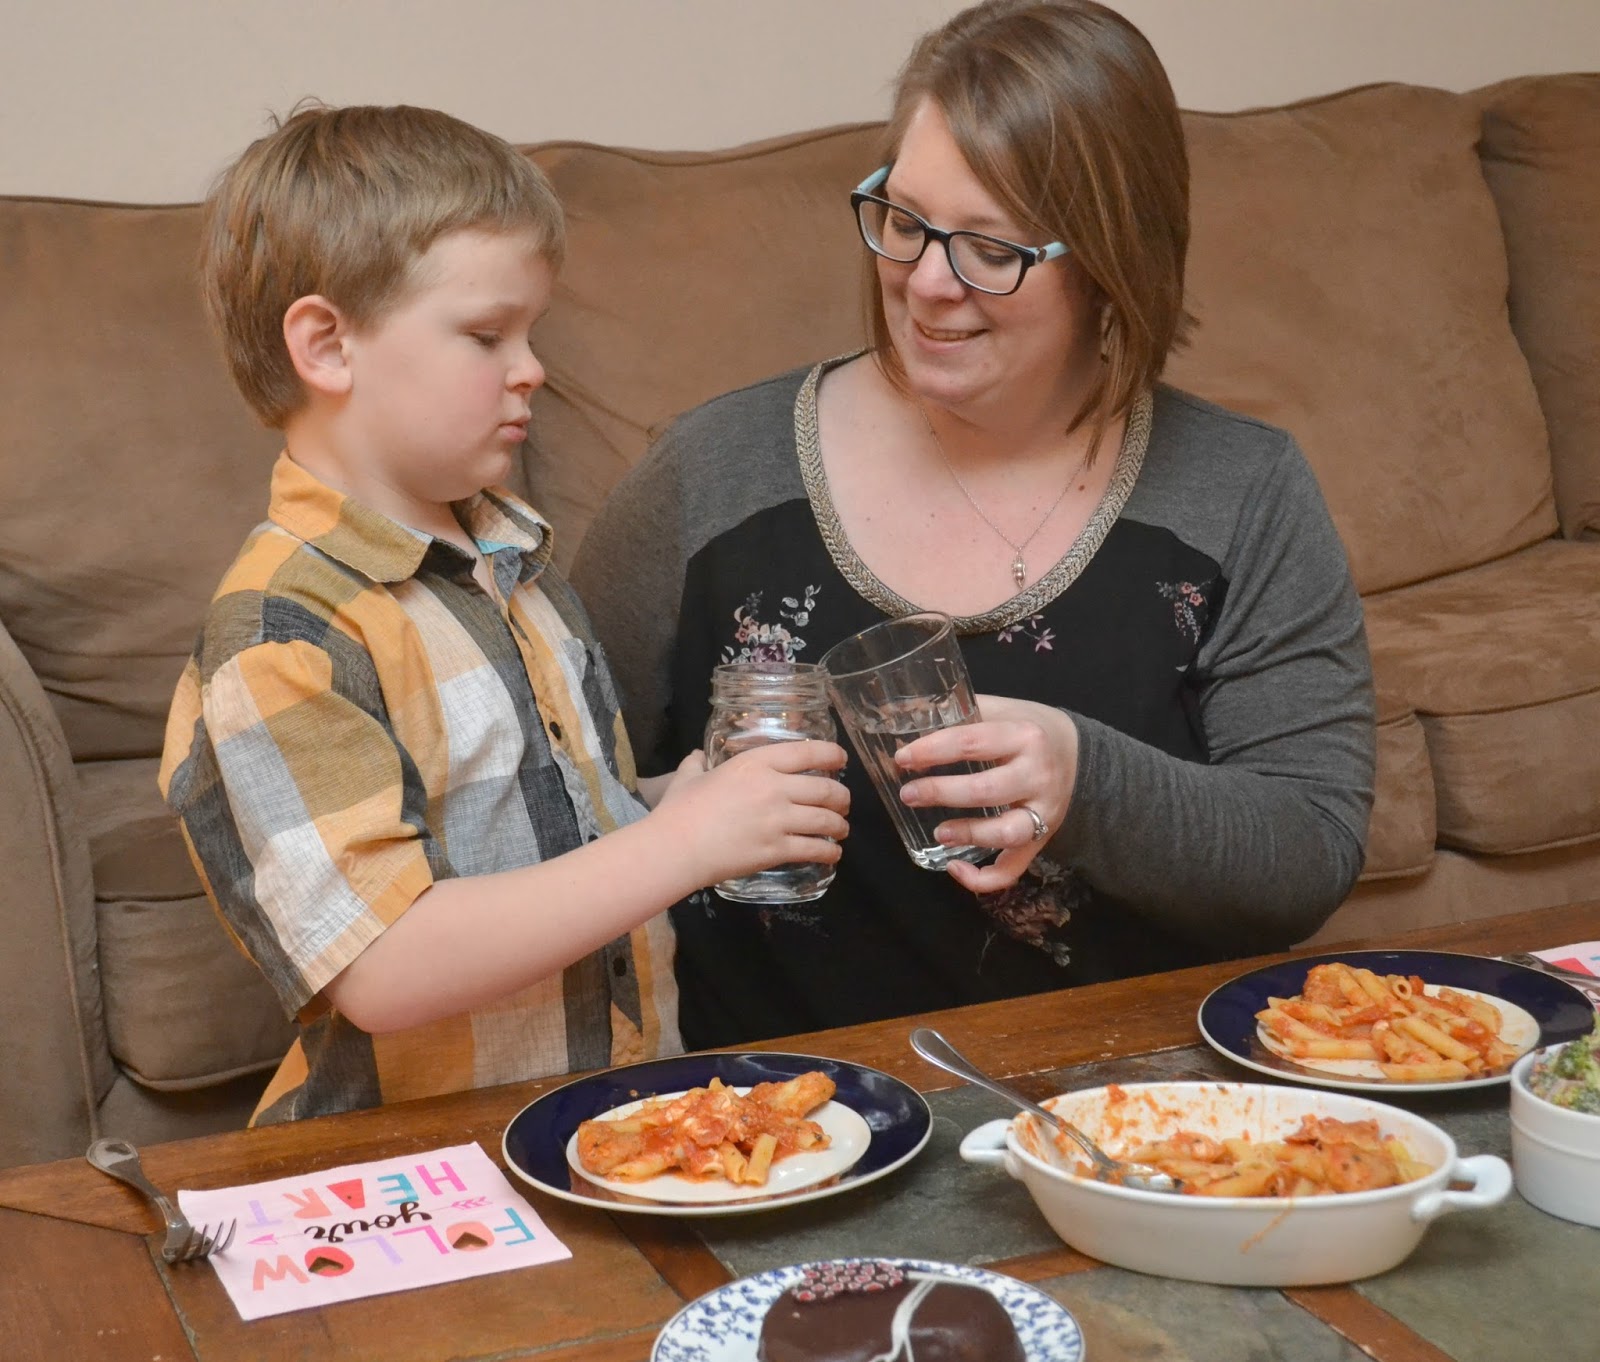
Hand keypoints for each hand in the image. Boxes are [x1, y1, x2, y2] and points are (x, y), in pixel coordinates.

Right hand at [651, 741, 849, 887]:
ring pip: (826, 820)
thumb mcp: (689, 776)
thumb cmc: (679, 810)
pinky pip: (815, 849)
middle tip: (843, 803)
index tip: (841, 759)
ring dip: (840, 826)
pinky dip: (829, 852)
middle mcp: (773, 788)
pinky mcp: (777, 849)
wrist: (675, 847)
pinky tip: (833, 854)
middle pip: (826, 789)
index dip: (831, 754)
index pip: (807, 752)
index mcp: (755, 763)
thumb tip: (697, 756)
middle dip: (842, 797)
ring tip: (842, 830)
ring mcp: (778, 819)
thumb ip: (697, 763)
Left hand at [893, 694, 1077, 892]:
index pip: (972, 743)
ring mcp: (1043, 811)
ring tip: (938, 833)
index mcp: (1023, 736)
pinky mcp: (1042, 840)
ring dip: (969, 835)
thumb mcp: (1003, 710)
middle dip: (942, 793)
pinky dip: (984, 878)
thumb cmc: (1028, 730)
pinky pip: (1015, 867)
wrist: (1078, 756)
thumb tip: (903, 717)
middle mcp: (1037, 775)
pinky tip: (954, 868)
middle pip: (986, 790)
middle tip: (908, 794)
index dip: (933, 751)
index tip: (903, 758)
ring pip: (1008, 832)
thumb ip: (961, 712)